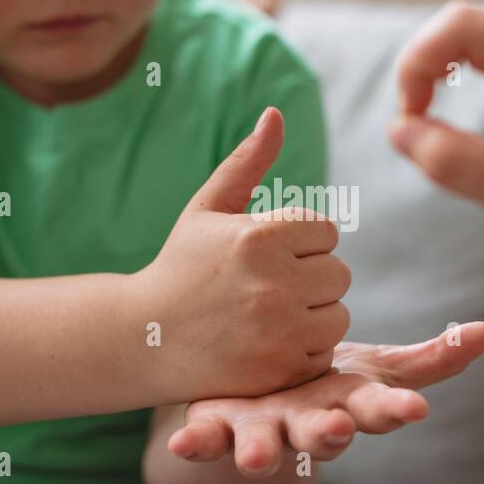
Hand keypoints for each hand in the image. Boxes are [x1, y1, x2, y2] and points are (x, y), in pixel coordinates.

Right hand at [138, 107, 350, 400]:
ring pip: (338, 315)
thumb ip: (247, 162)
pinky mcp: (279, 370)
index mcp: (258, 237)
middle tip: (268, 289)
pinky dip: (304, 351)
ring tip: (270, 316)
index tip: (267, 257)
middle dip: (310, 279)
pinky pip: (323, 353)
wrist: (145, 340)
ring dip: (313, 316)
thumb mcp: (207, 209)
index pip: (326, 231)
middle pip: (339, 274)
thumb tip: (276, 113)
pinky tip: (267, 344)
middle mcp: (272, 283)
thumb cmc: (180, 267)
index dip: (300, 243)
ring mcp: (277, 331)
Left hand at [168, 321, 483, 476]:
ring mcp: (262, 428)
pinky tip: (185, 442)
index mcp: (346, 405)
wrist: (259, 400)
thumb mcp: (376, 371)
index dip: (390, 413)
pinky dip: (197, 443)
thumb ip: (431, 360)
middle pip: (320, 434)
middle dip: (327, 436)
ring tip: (258, 456)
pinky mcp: (218, 427)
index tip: (413, 414)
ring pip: (265, 443)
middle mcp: (305, 423)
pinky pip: (206, 439)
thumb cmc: (325, 385)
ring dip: (262, 451)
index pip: (375, 410)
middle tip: (333, 430)